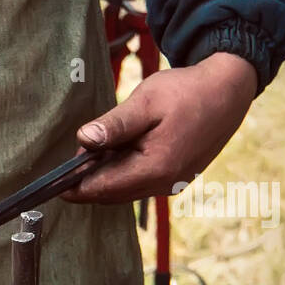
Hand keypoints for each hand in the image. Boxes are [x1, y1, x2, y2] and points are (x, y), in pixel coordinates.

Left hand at [62, 52, 257, 204]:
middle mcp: (164, 184)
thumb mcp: (145, 102)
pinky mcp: (175, 179)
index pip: (102, 189)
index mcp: (155, 169)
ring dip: (107, 173)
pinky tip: (125, 146)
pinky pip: (139, 182)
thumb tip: (83, 141)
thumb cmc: (187, 91)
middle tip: (82, 150)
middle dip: (89, 178)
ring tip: (104, 144)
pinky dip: (124, 170)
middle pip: (110, 194)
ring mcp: (171, 184)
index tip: (54, 181)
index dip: (75, 186)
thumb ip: (114, 125)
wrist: (229, 90)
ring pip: (124, 190)